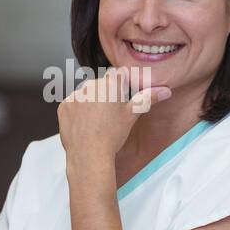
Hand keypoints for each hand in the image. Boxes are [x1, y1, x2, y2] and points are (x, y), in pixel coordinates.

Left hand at [57, 66, 171, 162]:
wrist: (89, 155)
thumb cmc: (112, 135)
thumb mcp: (133, 115)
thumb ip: (148, 98)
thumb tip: (166, 90)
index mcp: (110, 84)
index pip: (118, 74)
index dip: (122, 86)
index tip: (122, 98)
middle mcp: (91, 85)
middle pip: (101, 84)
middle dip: (106, 95)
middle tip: (110, 115)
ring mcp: (75, 95)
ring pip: (86, 94)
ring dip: (91, 102)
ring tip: (96, 122)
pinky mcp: (63, 106)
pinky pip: (73, 104)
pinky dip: (78, 111)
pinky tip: (85, 124)